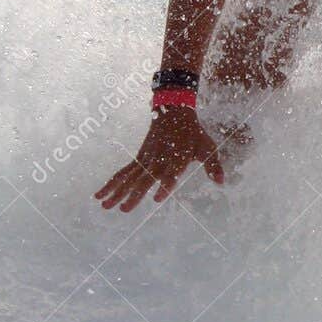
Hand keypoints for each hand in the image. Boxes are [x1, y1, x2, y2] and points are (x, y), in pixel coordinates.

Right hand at [95, 109, 224, 212]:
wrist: (173, 112)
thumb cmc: (193, 134)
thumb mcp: (206, 148)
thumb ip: (213, 166)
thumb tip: (221, 182)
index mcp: (176, 158)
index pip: (170, 175)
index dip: (165, 186)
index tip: (157, 198)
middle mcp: (158, 160)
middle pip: (144, 179)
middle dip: (134, 195)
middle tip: (124, 210)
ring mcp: (146, 159)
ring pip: (129, 177)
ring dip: (116, 191)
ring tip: (104, 206)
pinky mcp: (139, 159)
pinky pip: (123, 173)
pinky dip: (111, 183)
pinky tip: (100, 194)